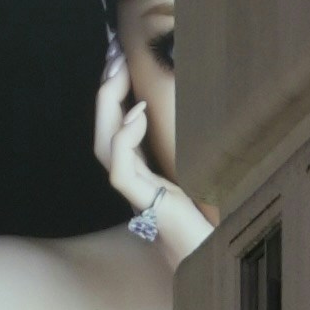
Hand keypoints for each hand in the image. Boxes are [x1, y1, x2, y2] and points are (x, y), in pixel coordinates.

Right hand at [94, 51, 209, 255]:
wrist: (206, 256)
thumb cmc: (204, 218)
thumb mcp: (198, 171)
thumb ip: (186, 147)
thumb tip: (187, 107)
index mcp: (140, 168)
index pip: (116, 122)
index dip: (114, 89)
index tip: (117, 53)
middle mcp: (131, 177)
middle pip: (103, 127)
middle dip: (107, 88)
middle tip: (113, 53)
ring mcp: (134, 191)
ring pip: (103, 144)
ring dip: (108, 106)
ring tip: (117, 74)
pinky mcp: (142, 203)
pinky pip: (120, 169)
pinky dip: (124, 140)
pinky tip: (136, 115)